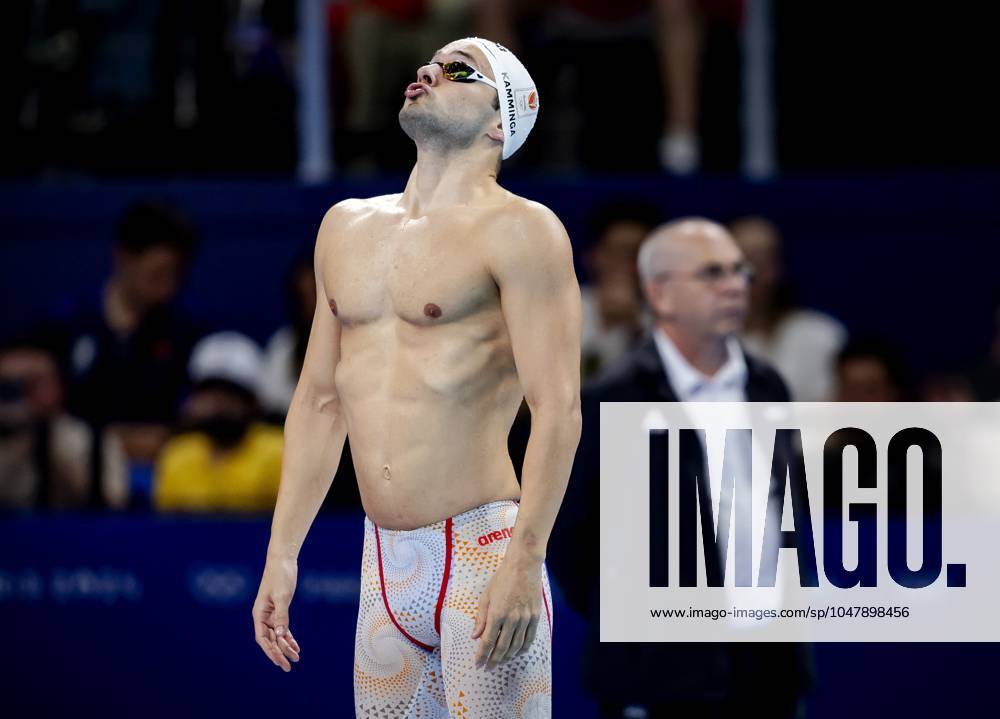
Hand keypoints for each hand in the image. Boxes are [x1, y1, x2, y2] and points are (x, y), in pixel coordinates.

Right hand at [252, 555, 300, 670]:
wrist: (283, 560)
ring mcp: (271, 613)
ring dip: (286, 646)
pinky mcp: (279, 609)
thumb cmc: (280, 575)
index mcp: (259, 614)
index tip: (280, 661)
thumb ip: (282, 615)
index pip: (262, 638)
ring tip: (296, 657)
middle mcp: (263, 616)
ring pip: (278, 635)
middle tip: (289, 666)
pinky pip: (283, 627)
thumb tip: (281, 634)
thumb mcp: (282, 596)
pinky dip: (289, 636)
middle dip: (279, 652)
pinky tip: (295, 645)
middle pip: (270, 639)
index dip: (270, 651)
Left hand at [472, 555, 542, 667]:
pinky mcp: (535, 616)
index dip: (482, 655)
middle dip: (493, 660)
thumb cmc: (502, 578)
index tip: (478, 664)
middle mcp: (512, 619)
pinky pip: (530, 638)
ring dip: (507, 657)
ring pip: (516, 645)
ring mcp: (525, 618)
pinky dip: (523, 649)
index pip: (488, 641)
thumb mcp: (486, 596)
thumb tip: (475, 636)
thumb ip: (481, 618)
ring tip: (500, 662)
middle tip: (488, 668)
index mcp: (497, 613)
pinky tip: (517, 653)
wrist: (524, 565)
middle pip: (502, 647)